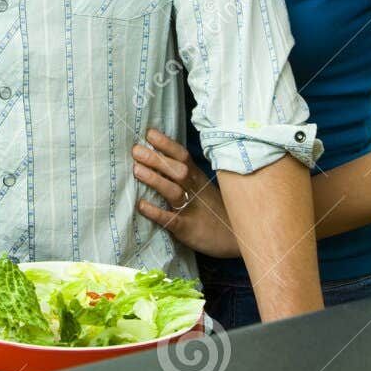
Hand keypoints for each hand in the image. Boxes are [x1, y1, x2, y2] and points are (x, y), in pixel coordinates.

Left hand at [132, 128, 240, 257]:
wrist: (234, 238)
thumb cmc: (213, 209)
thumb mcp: (202, 188)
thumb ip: (184, 174)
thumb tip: (156, 158)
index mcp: (197, 178)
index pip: (182, 156)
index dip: (166, 144)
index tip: (149, 133)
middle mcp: (194, 190)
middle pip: (177, 170)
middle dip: (157, 159)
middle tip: (135, 150)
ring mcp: (191, 209)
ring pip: (173, 191)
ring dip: (155, 180)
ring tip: (136, 171)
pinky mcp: (187, 229)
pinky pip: (171, 220)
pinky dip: (156, 213)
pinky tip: (141, 206)